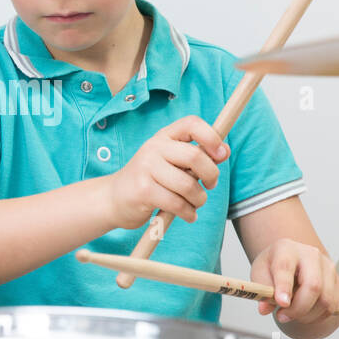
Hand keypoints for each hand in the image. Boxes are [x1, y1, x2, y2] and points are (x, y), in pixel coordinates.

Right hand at [104, 115, 229, 229]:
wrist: (113, 199)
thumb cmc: (149, 180)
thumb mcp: (170, 162)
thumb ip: (195, 156)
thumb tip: (224, 151)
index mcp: (163, 136)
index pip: (192, 124)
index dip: (212, 137)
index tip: (221, 154)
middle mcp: (153, 148)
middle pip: (195, 156)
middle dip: (211, 175)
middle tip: (210, 185)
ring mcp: (146, 168)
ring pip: (188, 185)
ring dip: (199, 199)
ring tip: (195, 204)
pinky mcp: (143, 191)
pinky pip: (177, 204)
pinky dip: (188, 213)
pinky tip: (187, 215)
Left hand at [250, 238, 338, 325]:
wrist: (291, 262)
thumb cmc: (274, 268)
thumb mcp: (260, 275)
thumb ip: (261, 291)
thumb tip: (264, 309)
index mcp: (286, 249)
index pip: (286, 267)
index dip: (284, 287)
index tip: (282, 303)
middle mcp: (311, 254)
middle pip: (313, 285)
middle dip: (298, 308)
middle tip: (282, 317)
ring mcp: (328, 267)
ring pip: (326, 300)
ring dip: (308, 316)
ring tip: (292, 315)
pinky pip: (333, 306)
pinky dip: (319, 317)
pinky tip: (305, 314)